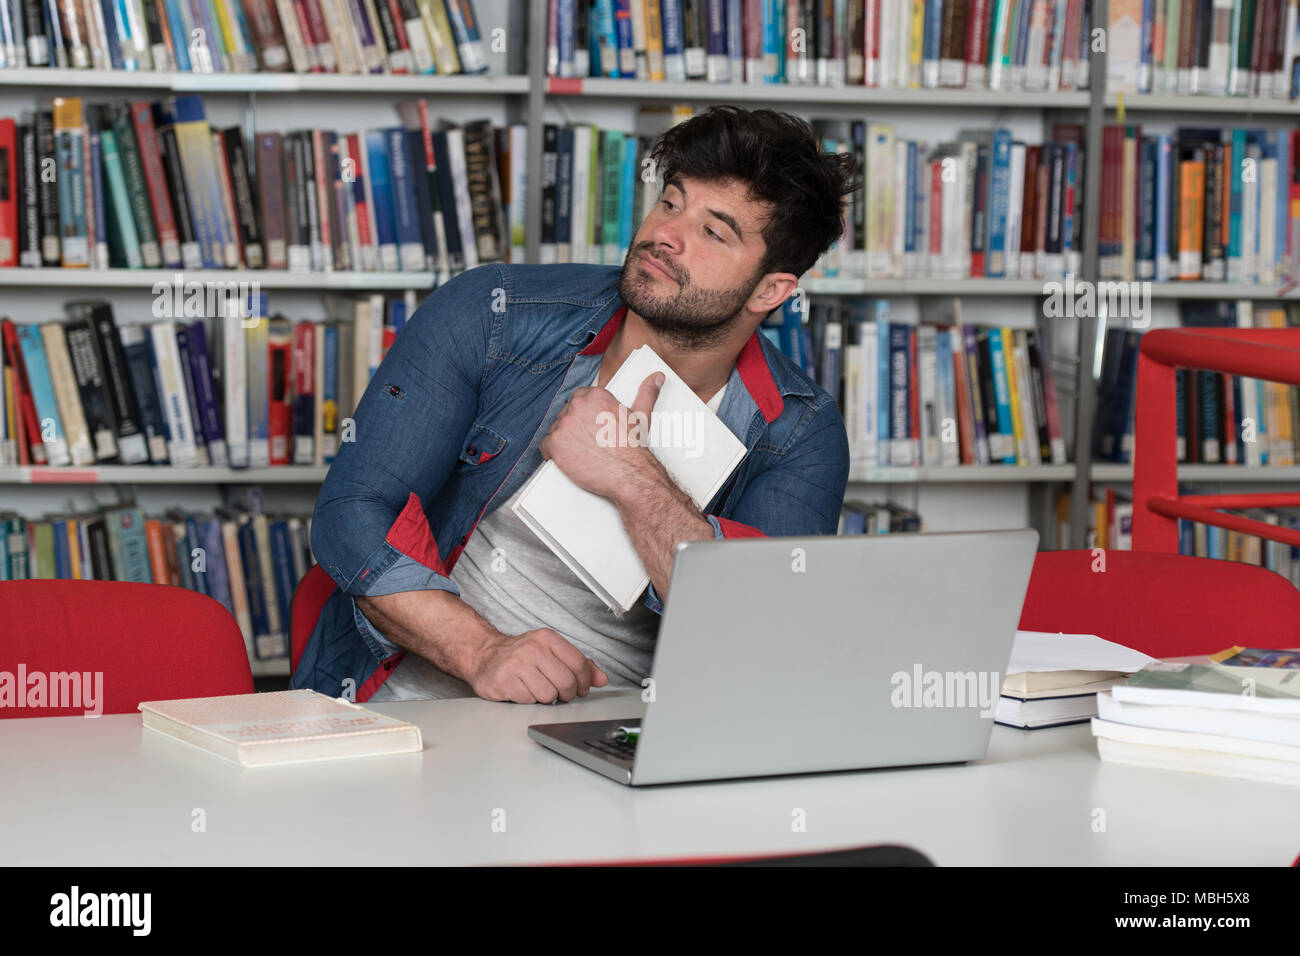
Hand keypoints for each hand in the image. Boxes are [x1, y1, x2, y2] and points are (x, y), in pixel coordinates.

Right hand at [467, 627, 609, 703]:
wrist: (485, 656)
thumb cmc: (521, 656)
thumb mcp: (551, 653)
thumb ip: (578, 665)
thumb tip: (602, 679)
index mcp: (548, 638)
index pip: (579, 663)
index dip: (584, 682)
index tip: (580, 688)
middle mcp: (533, 648)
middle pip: (566, 681)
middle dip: (567, 694)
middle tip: (560, 694)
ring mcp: (517, 664)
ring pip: (549, 694)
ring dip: (546, 698)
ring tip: (537, 689)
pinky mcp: (504, 681)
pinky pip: (529, 700)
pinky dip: (529, 700)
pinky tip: (522, 690)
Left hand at [538, 372, 664, 499]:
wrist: (628, 473)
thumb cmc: (633, 448)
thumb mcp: (641, 415)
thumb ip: (647, 392)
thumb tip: (656, 378)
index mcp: (595, 396)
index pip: (578, 398)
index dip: (582, 414)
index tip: (587, 424)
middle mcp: (578, 406)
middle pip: (565, 414)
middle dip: (572, 427)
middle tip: (585, 441)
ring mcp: (564, 425)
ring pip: (555, 430)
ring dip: (562, 440)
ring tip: (578, 452)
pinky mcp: (555, 444)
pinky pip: (545, 446)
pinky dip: (551, 454)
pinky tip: (564, 459)